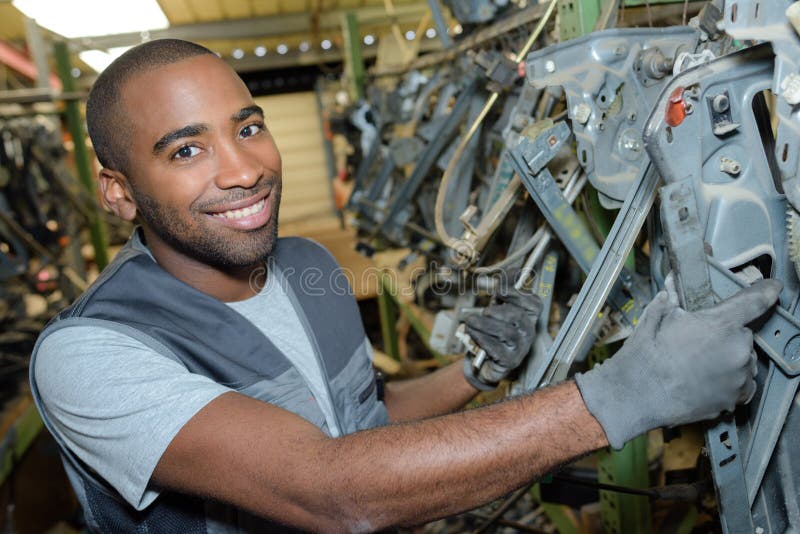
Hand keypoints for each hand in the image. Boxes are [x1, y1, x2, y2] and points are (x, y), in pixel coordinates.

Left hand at [463, 288, 541, 389]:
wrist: (484, 360)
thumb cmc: (493, 330)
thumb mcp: (499, 306)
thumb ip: (506, 288)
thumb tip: (515, 269)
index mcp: (529, 317)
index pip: (533, 303)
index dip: (517, 295)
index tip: (499, 291)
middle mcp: (528, 333)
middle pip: (517, 317)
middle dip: (496, 311)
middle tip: (483, 312)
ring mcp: (520, 349)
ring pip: (506, 333)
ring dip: (484, 325)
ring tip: (471, 322)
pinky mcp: (509, 362)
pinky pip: (497, 349)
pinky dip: (482, 339)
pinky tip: (473, 335)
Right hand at [575, 278, 781, 448]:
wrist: (635, 395)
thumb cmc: (644, 357)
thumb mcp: (655, 317)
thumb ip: (671, 299)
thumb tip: (673, 286)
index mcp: (719, 325)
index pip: (754, 301)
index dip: (766, 291)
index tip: (773, 288)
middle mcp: (736, 351)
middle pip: (743, 336)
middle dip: (726, 336)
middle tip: (699, 341)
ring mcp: (737, 378)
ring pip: (743, 361)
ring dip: (729, 359)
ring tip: (699, 364)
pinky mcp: (732, 400)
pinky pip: (742, 385)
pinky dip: (730, 381)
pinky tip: (707, 380)